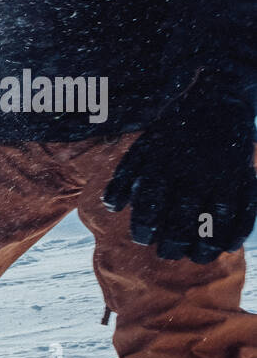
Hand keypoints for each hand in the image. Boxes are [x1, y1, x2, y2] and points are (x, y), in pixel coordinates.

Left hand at [103, 86, 256, 262]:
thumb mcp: (142, 149)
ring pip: (216, 222)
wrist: (216, 100)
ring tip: (196, 257)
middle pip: (183, 222)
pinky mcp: (246, 176)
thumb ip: (124, 178)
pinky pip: (246, 211)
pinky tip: (228, 247)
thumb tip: (114, 207)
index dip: (144, 229)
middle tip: (166, 253)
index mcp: (163, 166)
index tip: (143, 239)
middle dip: (173, 245)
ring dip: (206, 247)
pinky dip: (238, 233)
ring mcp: (222, 176)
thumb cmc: (170, 133)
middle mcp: (193, 174)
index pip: (150, 208)